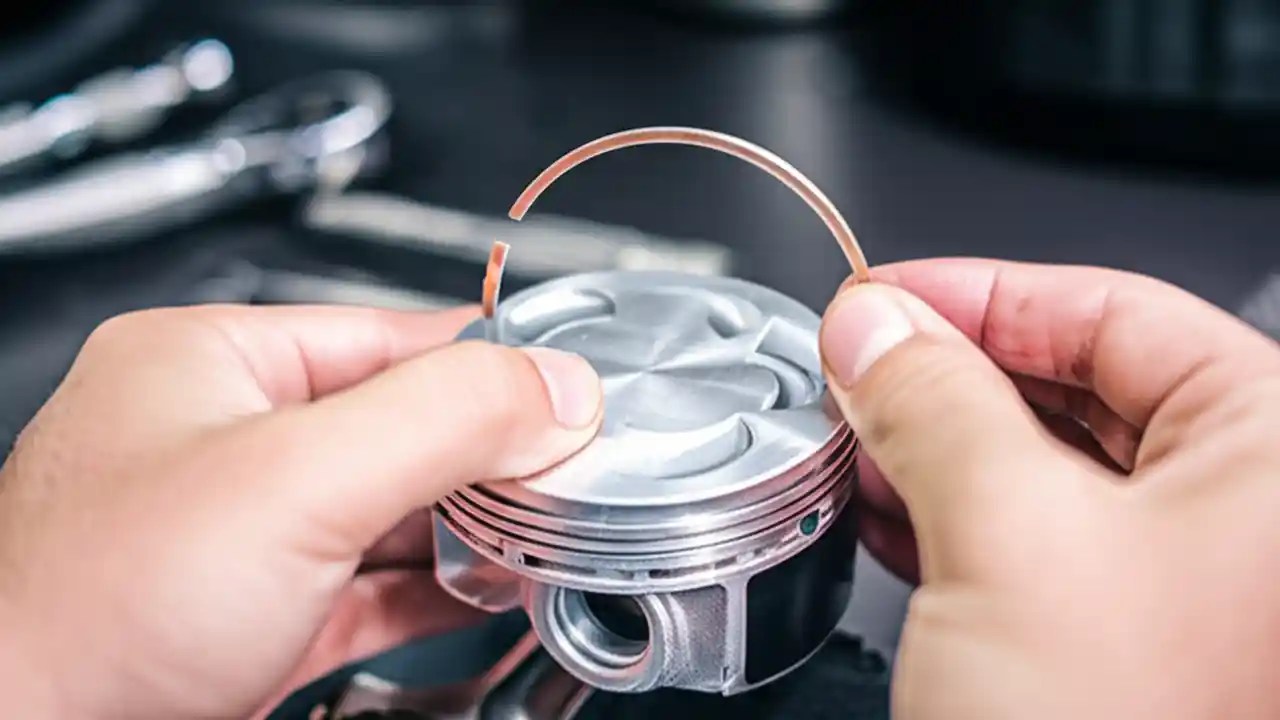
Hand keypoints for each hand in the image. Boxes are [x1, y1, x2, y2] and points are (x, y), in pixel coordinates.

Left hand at [0, 304, 602, 718]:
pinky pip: (371, 586)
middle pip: (399, 428)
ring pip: (389, 512)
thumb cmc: (84, 618)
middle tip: (565, 479)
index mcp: (210, 365)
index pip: (389, 335)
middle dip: (489, 460)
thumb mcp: (296, 482)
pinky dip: (438, 590)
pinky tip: (492, 594)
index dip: (487, 366)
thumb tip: (554, 389)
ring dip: (471, 530)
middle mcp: (223, 443)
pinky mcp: (253, 621)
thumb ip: (441, 419)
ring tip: (546, 537)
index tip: (568, 396)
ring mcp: (238, 538)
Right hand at [820, 260, 1279, 718]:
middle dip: (946, 376)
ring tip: (858, 440)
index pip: (1117, 312)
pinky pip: (1031, 543)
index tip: (882, 295)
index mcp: (1272, 453)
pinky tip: (885, 514)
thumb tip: (873, 327)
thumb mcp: (1008, 532)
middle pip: (1076, 387)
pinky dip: (949, 519)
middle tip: (858, 367)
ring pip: (1044, 469)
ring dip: (935, 448)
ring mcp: (1184, 586)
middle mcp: (1243, 518)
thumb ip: (932, 403)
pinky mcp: (1121, 644)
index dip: (979, 293)